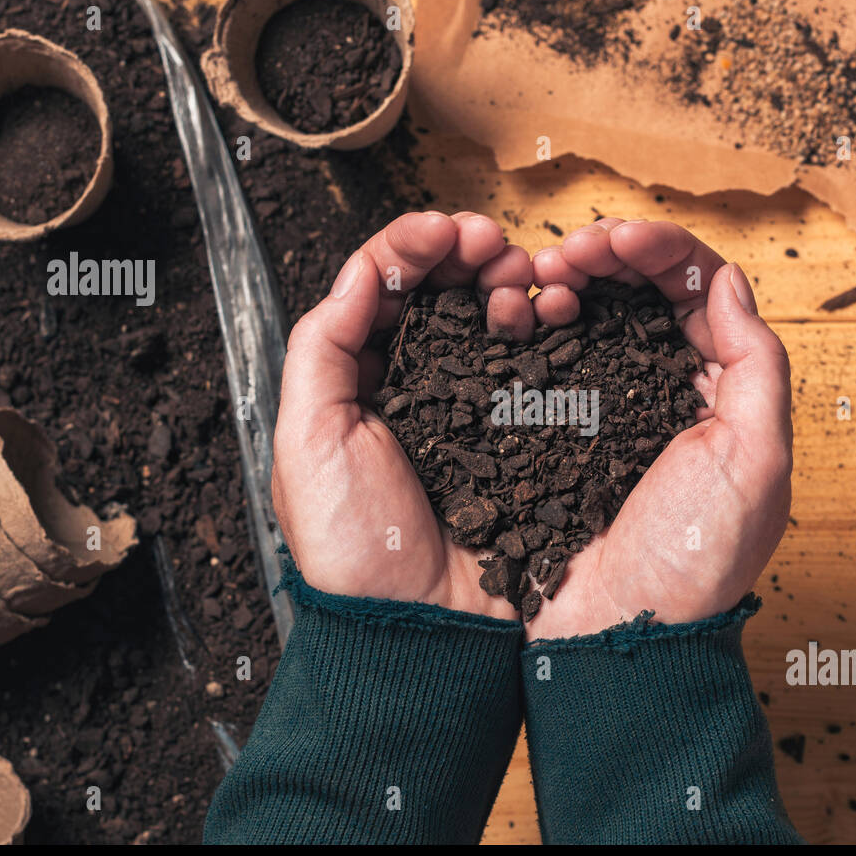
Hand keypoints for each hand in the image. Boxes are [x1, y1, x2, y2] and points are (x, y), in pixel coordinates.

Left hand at [271, 211, 534, 618]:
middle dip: (468, 251)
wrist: (420, 626)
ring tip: (524, 276)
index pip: (384, 286)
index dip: (415, 245)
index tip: (448, 229)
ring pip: (488, 317)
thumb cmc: (354, 547)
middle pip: (442, 290)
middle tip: (497, 244)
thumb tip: (361, 271)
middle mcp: (416, 384)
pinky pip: (530, 363)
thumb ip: (323, 349)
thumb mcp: (308, 441)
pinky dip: (540, 324)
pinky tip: (548, 309)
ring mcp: (472, 406)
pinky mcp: (518, 432)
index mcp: (358, 380)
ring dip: (506, 279)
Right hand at [523, 219, 792, 639]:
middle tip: (570, 250)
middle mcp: (664, 391)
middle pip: (639, 291)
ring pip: (592, 315)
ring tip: (541, 275)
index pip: (697, 290)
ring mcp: (605, 408)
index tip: (619, 237)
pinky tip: (522, 310)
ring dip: (569, 278)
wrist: (618, 635)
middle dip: (608, 253)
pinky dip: (536, 321)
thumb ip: (755, 363)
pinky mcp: (554, 430)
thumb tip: (728, 279)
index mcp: (719, 391)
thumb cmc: (694, 560)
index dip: (661, 249)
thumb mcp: (756, 459)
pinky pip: (547, 356)